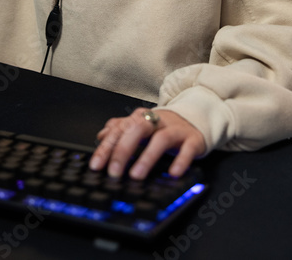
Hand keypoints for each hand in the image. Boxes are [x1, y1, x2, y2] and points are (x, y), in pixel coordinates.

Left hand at [89, 108, 205, 179]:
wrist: (195, 117)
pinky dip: (181, 161)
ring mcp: (176, 130)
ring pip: (161, 139)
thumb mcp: (141, 125)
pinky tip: (173, 173)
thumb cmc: (163, 126)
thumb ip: (120, 129)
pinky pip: (188, 149)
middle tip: (114, 172)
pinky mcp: (193, 139)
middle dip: (123, 150)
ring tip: (136, 175)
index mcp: (141, 117)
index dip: (106, 147)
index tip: (96, 165)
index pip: (120, 129)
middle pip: (137, 130)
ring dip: (147, 157)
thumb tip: (101, 135)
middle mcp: (157, 121)